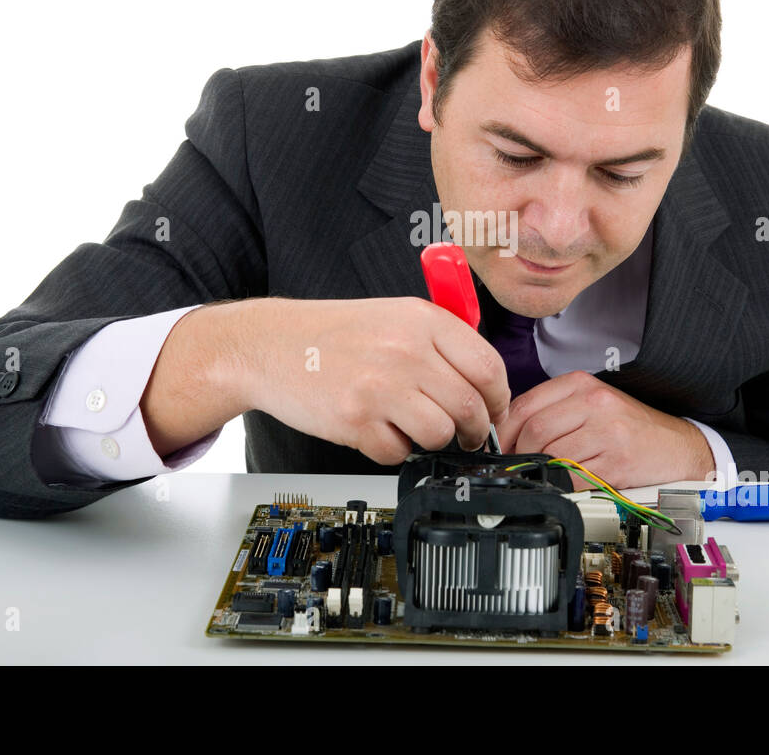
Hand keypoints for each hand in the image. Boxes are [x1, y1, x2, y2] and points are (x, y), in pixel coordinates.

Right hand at [236, 296, 509, 464]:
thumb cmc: (334, 334)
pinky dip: (393, 450)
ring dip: (434, 440)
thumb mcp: (395, 316)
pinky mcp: (355, 420)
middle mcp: (406, 351)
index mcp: (423, 320)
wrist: (269, 344)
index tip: (494, 411)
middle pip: (470, 406)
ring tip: (415, 429)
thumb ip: (441, 342)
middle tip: (468, 435)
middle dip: (476, 430)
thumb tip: (485, 385)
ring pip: (440, 433)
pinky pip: (397, 453)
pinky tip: (379, 430)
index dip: (499, 398)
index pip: (488, 367)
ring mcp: (380, 386)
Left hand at [493, 370, 714, 489]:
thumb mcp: (591, 404)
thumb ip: (553, 410)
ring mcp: (607, 431)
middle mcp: (594, 402)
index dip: (504, 430)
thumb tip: (507, 432)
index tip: (499, 446)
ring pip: (551, 454)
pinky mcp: (617, 461)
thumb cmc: (629, 427)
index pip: (525, 404)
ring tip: (544, 474)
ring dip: (541, 470)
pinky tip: (566, 483)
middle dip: (519, 453)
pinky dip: (562, 485)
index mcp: (581, 385)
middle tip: (518, 465)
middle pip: (534, 430)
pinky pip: (573, 478)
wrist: (676, 446)